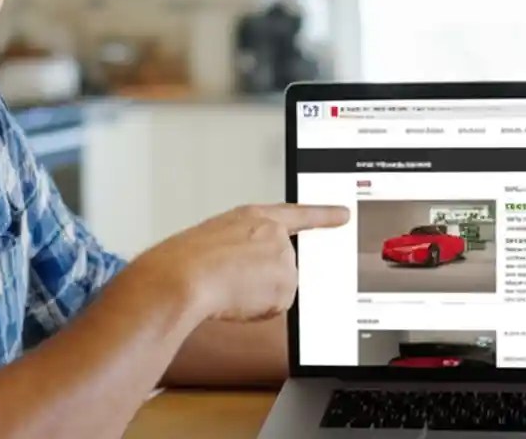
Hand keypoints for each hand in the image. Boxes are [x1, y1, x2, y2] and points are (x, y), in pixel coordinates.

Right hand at [132, 204, 349, 323]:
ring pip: (278, 288)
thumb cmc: (184, 261)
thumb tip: (255, 276)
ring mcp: (283, 257)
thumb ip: (242, 250)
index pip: (297, 213)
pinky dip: (258, 310)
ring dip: (257, 296)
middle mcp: (274, 233)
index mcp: (253, 215)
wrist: (183, 277)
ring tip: (227, 288)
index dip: (323, 214)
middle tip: (232, 281)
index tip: (342, 214)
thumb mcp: (214, 242)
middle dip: (263, 280)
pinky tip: (236, 300)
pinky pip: (275, 307)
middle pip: (284, 265)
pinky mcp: (287, 282)